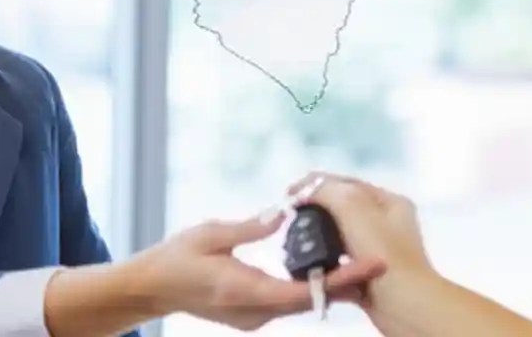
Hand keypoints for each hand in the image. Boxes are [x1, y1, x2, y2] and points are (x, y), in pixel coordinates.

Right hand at [132, 211, 386, 330]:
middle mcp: (254, 313)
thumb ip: (249, 227)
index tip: (371, 264)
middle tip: (379, 257)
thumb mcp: (211, 234)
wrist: (152, 288)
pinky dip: (308, 285)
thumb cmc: (176, 258)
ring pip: (302, 302)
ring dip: (328, 283)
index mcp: (245, 292)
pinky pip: (288, 302)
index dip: (341, 279)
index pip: (304, 291)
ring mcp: (254, 318)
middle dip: (344, 279)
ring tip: (361, 259)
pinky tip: (325, 267)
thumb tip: (281, 214)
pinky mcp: (253, 314)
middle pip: (310, 300)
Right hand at [287, 173, 439, 330]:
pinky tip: (312, 264)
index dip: (316, 184)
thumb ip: (327, 190)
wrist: (403, 304)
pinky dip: (326, 263)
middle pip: (344, 210)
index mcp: (390, 202)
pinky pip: (342, 264)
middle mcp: (388, 225)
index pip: (347, 184)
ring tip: (297, 241)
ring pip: (341, 238)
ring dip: (319, 238)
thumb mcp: (353, 207)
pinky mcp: (370, 278)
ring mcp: (379, 253)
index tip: (289, 195)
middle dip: (316, 211)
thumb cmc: (381, 250)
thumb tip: (306, 191)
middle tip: (291, 218)